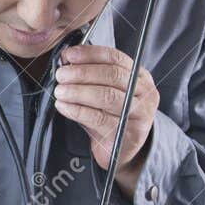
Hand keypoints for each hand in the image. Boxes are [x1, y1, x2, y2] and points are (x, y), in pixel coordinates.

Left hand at [53, 43, 159, 194]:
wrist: (121, 150)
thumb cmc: (110, 116)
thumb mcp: (104, 91)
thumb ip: (90, 76)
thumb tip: (65, 60)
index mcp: (139, 76)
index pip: (115, 58)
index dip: (90, 54)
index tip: (68, 55)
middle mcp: (144, 92)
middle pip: (112, 75)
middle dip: (82, 73)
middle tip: (61, 75)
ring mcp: (140, 113)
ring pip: (107, 96)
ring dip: (79, 91)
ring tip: (60, 91)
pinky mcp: (129, 133)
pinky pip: (99, 118)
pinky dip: (78, 110)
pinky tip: (64, 107)